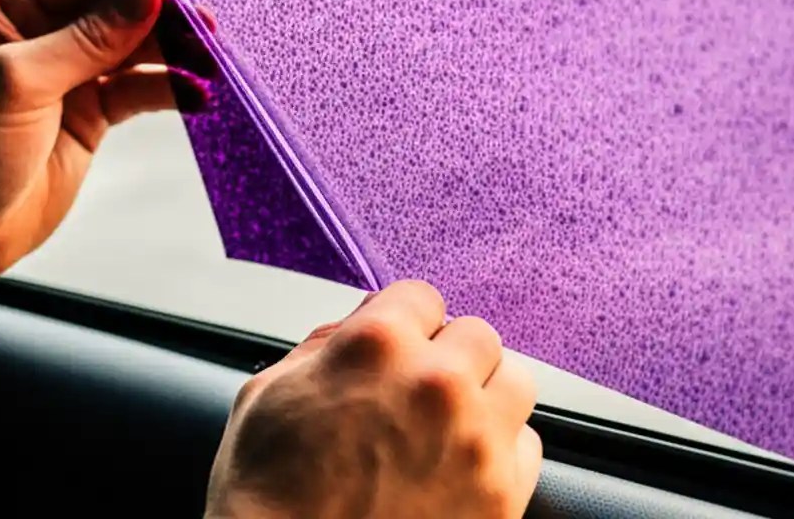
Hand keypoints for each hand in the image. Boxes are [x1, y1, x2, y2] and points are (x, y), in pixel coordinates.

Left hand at [0, 0, 216, 286]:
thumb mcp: (17, 83)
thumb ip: (86, 39)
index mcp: (4, 7)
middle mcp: (37, 34)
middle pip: (115, 6)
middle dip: (164, 13)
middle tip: (206, 27)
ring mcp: (66, 76)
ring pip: (134, 48)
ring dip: (174, 51)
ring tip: (211, 63)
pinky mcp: (88, 118)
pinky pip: (137, 91)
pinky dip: (169, 90)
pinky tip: (196, 96)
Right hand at [206, 281, 540, 518]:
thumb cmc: (267, 495)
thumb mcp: (266, 395)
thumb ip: (323, 346)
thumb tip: (360, 321)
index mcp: (375, 346)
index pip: (421, 296)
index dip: (403, 321)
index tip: (397, 344)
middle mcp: (436, 383)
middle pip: (477, 334)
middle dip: (447, 355)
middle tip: (416, 389)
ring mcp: (476, 442)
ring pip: (516, 382)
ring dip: (484, 395)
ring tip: (446, 425)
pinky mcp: (502, 497)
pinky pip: (527, 447)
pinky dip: (498, 451)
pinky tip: (456, 468)